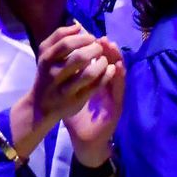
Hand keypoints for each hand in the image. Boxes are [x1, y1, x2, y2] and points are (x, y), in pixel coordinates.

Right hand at [32, 23, 112, 124]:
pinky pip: (94, 87)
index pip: (65, 42)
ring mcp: (65, 88)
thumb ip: (58, 38)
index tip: (91, 37)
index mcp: (46, 58)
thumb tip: (77, 25)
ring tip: (105, 59)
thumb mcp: (46, 55)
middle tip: (99, 48)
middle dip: (93, 49)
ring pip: (88, 74)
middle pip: (78, 57)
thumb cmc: (46, 75)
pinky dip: (105, 76)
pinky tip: (109, 70)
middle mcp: (54, 73)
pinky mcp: (76, 100)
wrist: (40, 106)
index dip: (82, 37)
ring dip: (101, 64)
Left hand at [63, 38, 124, 168]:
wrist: (86, 142)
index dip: (96, 49)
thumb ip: (66, 79)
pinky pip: (119, 91)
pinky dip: (119, 78)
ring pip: (118, 74)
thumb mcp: (69, 94)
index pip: (98, 62)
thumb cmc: (76, 117)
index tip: (91, 35)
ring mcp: (113, 97)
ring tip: (112, 47)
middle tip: (103, 38)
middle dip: (107, 50)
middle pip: (110, 64)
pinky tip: (117, 68)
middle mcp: (106, 88)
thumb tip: (56, 59)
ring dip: (116, 60)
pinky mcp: (117, 107)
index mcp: (95, 83)